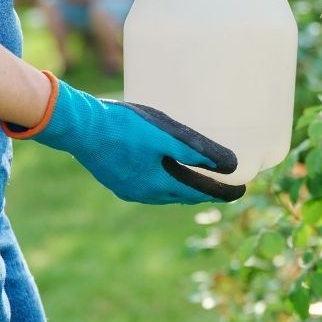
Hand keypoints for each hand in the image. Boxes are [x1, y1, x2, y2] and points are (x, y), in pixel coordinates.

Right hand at [1, 72, 244, 204]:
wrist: (79, 127)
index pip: (199, 193)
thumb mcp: (165, 135)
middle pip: (183, 195)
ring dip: (183, 188)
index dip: (222, 192)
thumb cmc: (124, 127)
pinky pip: (148, 185)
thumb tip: (228, 165)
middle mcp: (144, 193)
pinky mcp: (115, 179)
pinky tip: (164, 171)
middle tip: (224, 186)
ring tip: (198, 180)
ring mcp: (127, 188)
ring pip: (164, 192)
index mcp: (159, 184)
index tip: (241, 192)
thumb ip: (196, 150)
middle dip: (204, 192)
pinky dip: (164, 182)